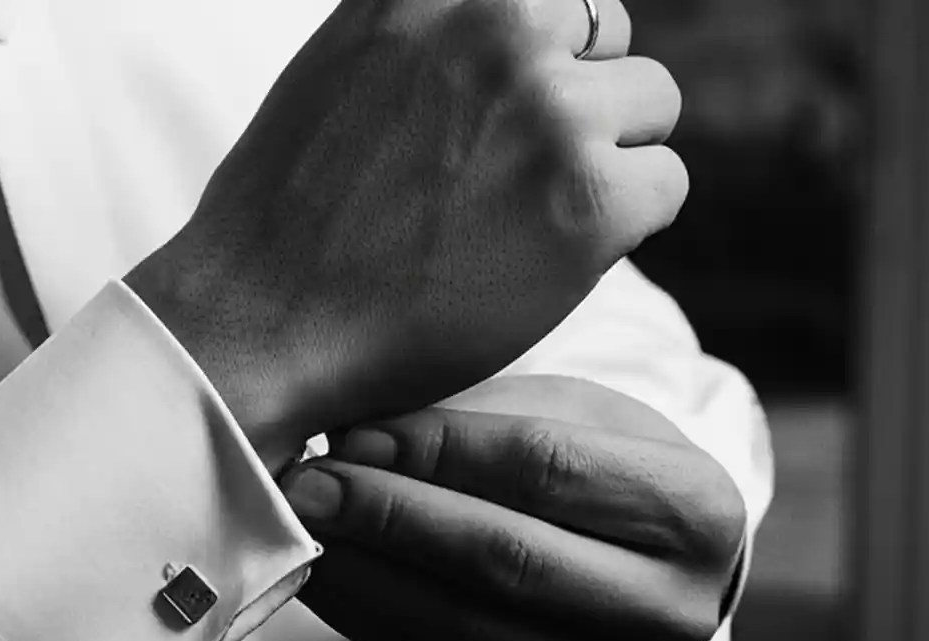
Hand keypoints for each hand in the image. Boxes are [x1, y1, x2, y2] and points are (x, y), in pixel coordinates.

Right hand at [126, 0, 685, 468]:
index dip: (541, 50)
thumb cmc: (291, 216)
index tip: (515, 104)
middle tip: (514, 171)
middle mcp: (496, 24)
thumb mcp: (344, 65)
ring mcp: (549, 109)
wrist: (264, 323)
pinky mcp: (590, 198)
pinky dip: (623, 226)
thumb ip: (431, 34)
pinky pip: (665, 185)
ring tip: (528, 216)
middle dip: (581, 96)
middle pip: (609, 31)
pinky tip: (547, 258)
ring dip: (607, 158)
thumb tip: (511, 28)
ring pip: (653, 103)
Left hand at [280, 376, 745, 640]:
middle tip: (309, 485)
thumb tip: (353, 436)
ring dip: (368, 575)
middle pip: (508, 559)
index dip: (441, 451)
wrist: (652, 553)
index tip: (357, 434)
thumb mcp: (570, 412)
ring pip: (468, 626)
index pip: (548, 468)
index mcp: (695, 508)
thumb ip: (476, 418)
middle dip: (392, 519)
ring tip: (304, 528)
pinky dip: (375, 615)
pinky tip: (329, 573)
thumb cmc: (603, 456)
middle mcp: (672, 606)